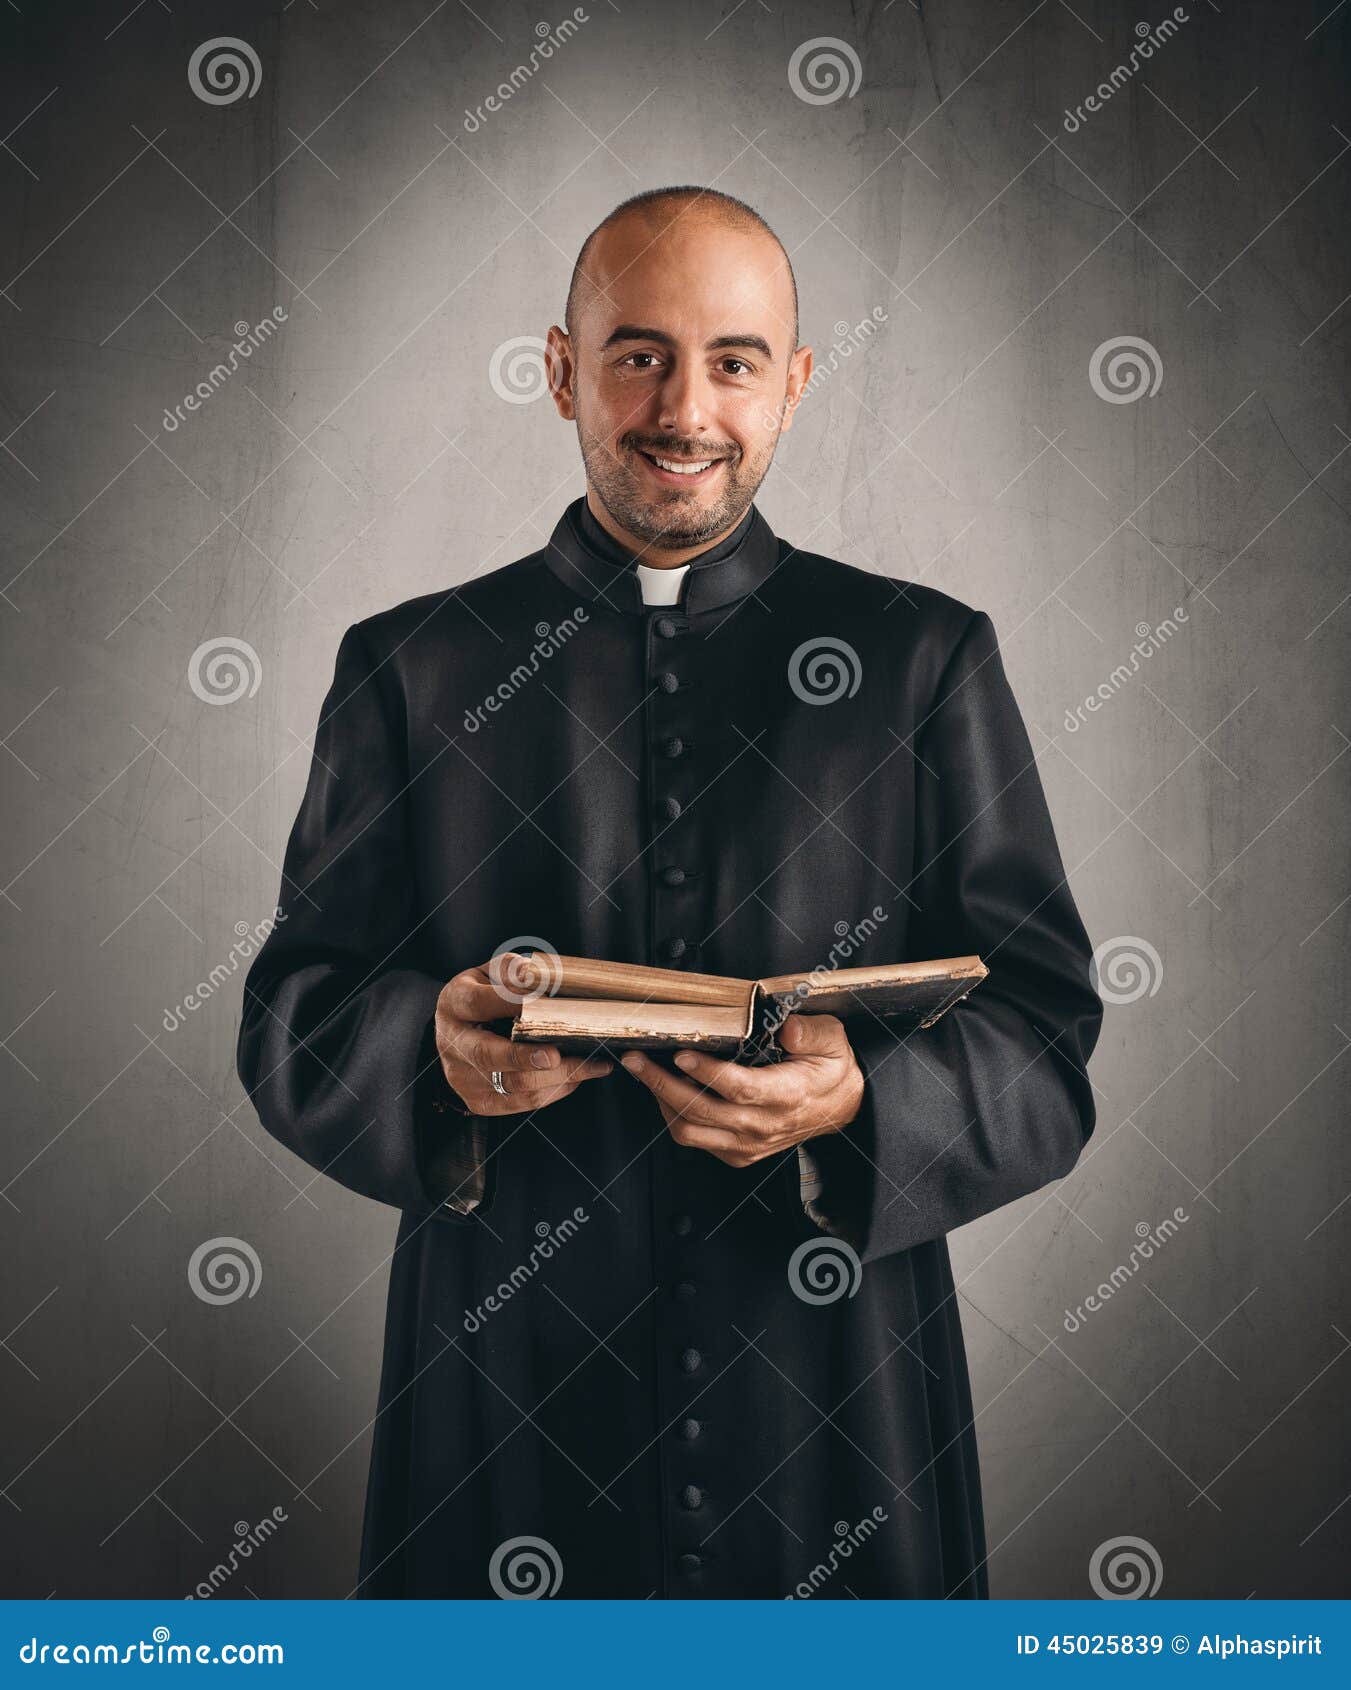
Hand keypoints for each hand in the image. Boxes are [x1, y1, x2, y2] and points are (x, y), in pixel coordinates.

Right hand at [434, 958, 612, 1114]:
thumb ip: (512, 971)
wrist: (459, 1032)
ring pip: (512, 1085)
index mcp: (455, 1004)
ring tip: (593, 1065)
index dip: (510, 1003)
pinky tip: (577, 1076)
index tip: (542, 1002)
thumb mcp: (491, 973)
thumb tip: (532, 976)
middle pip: (488, 1055)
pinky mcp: (479, 1101)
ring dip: (556, 1077)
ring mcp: (462, 1077)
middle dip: (524, 1057)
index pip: (479, 1003)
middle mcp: (452, 1044)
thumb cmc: (484, 995)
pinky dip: (553, 1091)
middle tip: (556, 1055)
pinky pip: (520, 1103)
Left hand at [619, 1013, 863, 1167]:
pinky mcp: (737, 1153)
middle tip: (637, 1059)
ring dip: (661, 1102)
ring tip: (644, 1072)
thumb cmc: (830, 1070)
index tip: (681, 1053)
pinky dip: (674, 1117)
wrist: (841, 1108)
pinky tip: (665, 1091)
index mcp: (786, 1096)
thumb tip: (788, 1030)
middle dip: (661, 1084)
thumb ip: (811, 1032)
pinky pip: (696, 1140)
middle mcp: (763, 1125)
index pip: (739, 1088)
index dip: (706, 1072)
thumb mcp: (833, 1040)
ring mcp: (747, 1144)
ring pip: (690, 1131)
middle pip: (701, 1111)